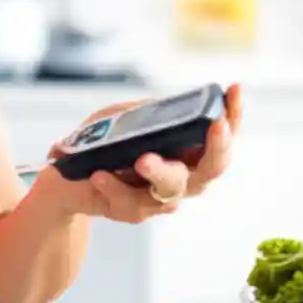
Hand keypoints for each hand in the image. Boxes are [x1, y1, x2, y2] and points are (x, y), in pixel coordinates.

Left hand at [41, 84, 243, 223]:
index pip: (222, 133)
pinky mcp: (132, 211)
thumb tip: (164, 108)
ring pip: (170, 189)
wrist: (67, 174)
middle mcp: (183, 177)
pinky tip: (100, 176)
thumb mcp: (122, 116)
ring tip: (141, 159)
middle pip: (212, 168)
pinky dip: (114, 187)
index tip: (235, 90)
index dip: (234, 113)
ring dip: (159, 171)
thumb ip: (146, 113)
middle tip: (215, 126)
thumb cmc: (103, 142)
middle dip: (217, 147)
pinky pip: (129, 203)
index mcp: (188, 150)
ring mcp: (159, 197)